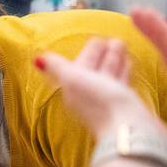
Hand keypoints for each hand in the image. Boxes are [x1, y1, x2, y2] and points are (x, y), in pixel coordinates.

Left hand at [35, 38, 166, 141]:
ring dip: (115, 59)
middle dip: (103, 54)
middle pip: (95, 69)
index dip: (88, 52)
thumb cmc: (99, 102)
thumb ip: (57, 67)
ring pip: (110, 74)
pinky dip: (124, 70)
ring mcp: (107, 100)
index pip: (81, 65)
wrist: (127, 128)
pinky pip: (122, 82)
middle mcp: (89, 95)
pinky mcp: (124, 105)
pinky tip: (129, 64)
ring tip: (122, 45)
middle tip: (114, 40)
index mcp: (74, 88)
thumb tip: (37, 59)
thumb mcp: (73, 79)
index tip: (97, 39)